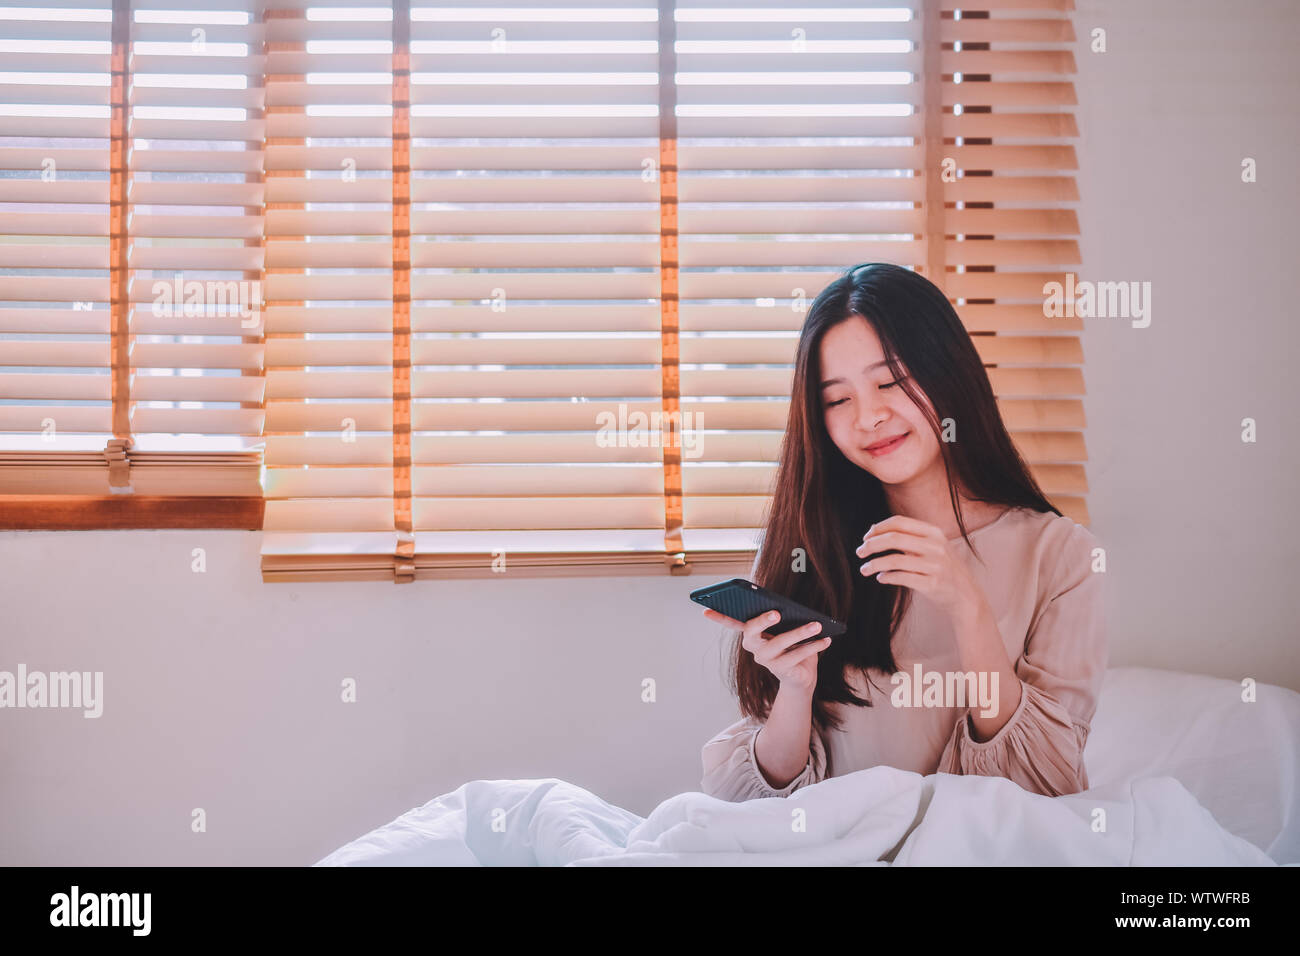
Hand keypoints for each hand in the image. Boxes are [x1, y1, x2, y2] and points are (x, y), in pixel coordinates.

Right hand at [701, 607, 830, 693]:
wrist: (801, 678)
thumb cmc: (792, 646)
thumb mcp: (787, 629)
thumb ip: (782, 618)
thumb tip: (787, 607)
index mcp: (752, 634)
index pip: (732, 623)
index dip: (718, 617)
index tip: (705, 610)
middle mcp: (755, 648)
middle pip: (752, 633)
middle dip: (762, 622)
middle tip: (777, 613)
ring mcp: (767, 661)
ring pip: (780, 644)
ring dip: (800, 633)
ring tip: (816, 624)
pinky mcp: (781, 671)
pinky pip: (797, 656)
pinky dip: (813, 646)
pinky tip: (825, 639)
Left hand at [855, 514, 987, 621]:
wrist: (966, 595)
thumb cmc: (944, 568)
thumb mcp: (933, 546)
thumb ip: (908, 537)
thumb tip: (873, 529)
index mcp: (934, 532)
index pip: (899, 522)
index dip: (878, 528)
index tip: (866, 537)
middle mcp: (936, 546)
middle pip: (894, 538)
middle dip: (871, 544)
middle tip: (859, 552)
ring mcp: (935, 565)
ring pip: (894, 560)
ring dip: (874, 564)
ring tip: (864, 569)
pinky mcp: (932, 584)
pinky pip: (901, 578)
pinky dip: (886, 577)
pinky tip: (881, 578)